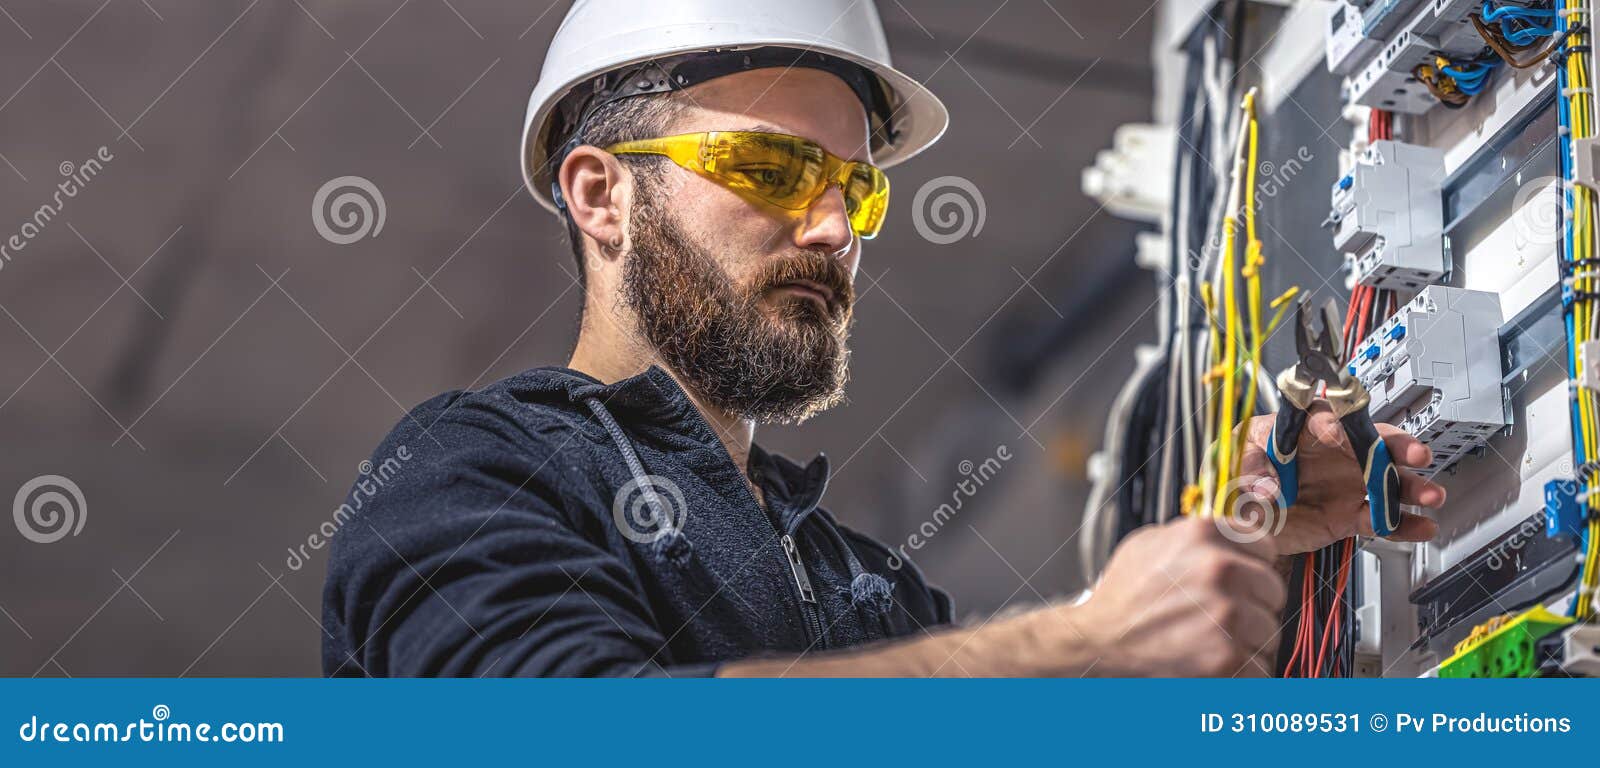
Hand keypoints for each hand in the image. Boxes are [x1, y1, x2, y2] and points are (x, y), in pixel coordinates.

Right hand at [1040, 517, 1286, 676]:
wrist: (1097, 643)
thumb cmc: (1122, 596)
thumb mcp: (1150, 543)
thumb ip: (1194, 536)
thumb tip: (1235, 533)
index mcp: (1203, 534)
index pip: (1265, 546)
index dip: (1251, 566)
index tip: (1237, 580)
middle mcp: (1219, 569)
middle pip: (1273, 589)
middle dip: (1253, 604)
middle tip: (1220, 616)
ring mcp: (1227, 614)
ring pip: (1270, 629)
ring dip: (1248, 640)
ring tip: (1211, 640)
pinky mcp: (1228, 657)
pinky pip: (1261, 665)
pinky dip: (1242, 671)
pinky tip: (1211, 662)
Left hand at [1236, 402, 1446, 554]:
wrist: (1241, 511)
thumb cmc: (1240, 469)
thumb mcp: (1238, 460)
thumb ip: (1253, 470)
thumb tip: (1268, 489)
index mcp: (1307, 429)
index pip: (1329, 419)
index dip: (1339, 424)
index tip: (1342, 432)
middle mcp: (1335, 453)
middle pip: (1374, 445)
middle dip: (1399, 448)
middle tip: (1416, 454)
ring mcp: (1345, 485)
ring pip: (1386, 483)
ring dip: (1411, 489)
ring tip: (1431, 495)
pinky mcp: (1348, 515)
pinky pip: (1380, 520)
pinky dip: (1402, 526)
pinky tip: (1422, 527)